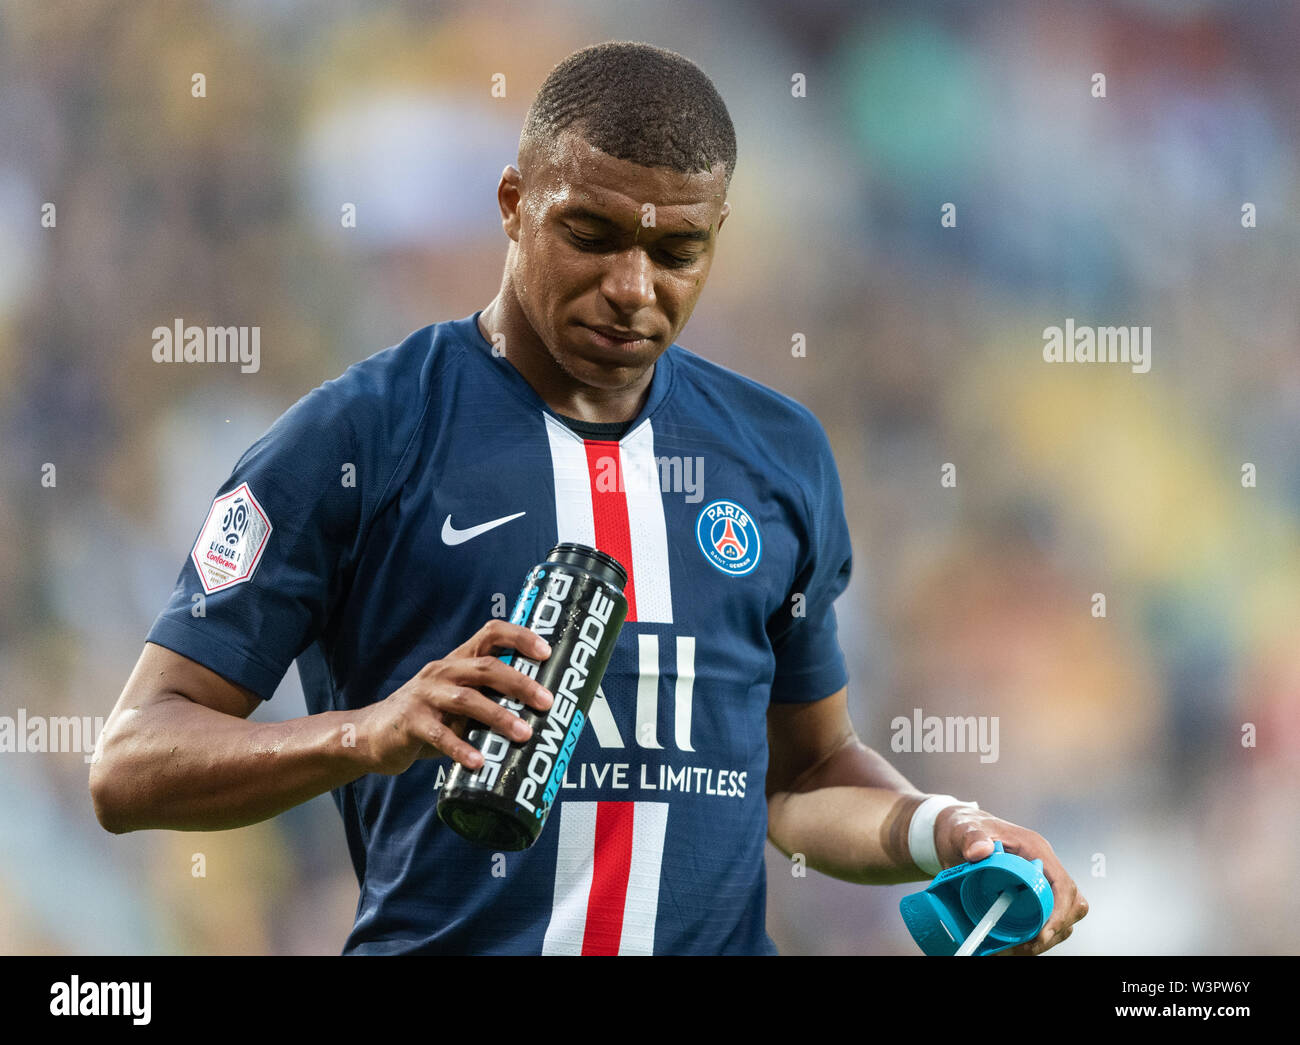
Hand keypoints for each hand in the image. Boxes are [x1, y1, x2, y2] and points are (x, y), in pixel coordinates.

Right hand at [358, 620, 552, 774]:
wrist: (373, 734)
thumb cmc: (430, 718)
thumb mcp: (459, 702)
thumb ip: (489, 701)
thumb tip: (542, 718)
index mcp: (459, 660)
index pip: (491, 633)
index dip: (520, 637)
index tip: (547, 652)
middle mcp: (443, 671)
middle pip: (486, 667)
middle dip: (520, 683)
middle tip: (546, 702)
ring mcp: (425, 695)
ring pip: (467, 700)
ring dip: (499, 716)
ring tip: (524, 734)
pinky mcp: (411, 722)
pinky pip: (440, 735)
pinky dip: (461, 749)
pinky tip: (480, 762)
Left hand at [933, 805, 1088, 955]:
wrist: (953, 834)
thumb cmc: (964, 827)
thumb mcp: (963, 829)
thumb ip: (971, 838)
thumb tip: (980, 851)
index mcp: (1035, 850)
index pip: (1063, 884)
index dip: (1058, 912)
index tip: (1041, 933)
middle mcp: (1043, 868)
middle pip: (1070, 903)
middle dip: (1055, 929)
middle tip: (1027, 946)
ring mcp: (1037, 882)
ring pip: (1059, 916)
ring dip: (1044, 937)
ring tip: (1015, 949)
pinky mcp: (1026, 896)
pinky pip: (1040, 919)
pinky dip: (1030, 936)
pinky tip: (1010, 944)